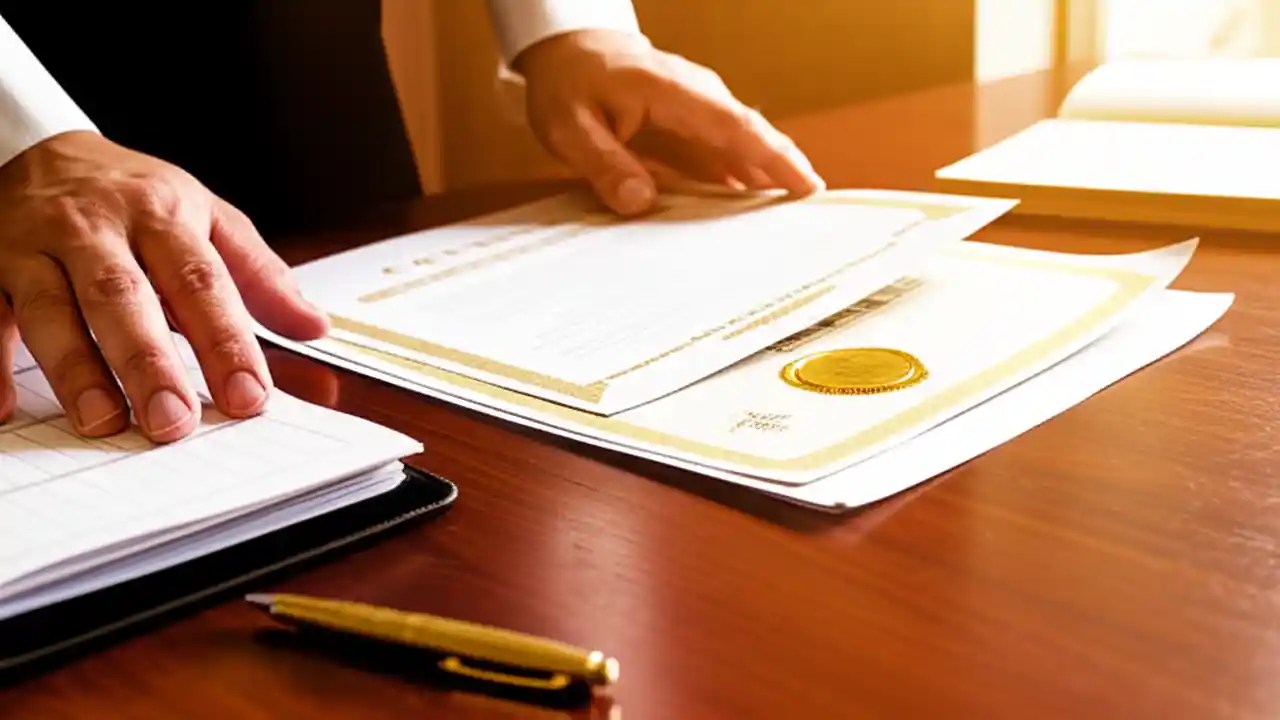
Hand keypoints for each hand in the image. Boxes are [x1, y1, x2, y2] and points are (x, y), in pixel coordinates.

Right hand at [0, 131, 328, 441]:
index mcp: (162, 215)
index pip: (201, 282)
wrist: (37, 147)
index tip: (249, 396)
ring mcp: (34, 244)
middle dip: (149, 362)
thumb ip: (260, 275)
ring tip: (104, 421)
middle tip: (174, 421)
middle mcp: (97, 226)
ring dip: (77, 370)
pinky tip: (4, 406)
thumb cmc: (134, 196)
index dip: (227, 342)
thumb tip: (314, 327)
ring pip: (53, 307)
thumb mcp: (206, 218)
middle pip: (124, 296)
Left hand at [514, 29, 824, 215]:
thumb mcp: (569, 126)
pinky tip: (749, 221)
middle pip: (753, 139)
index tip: (807, 188)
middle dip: (786, 177)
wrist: (570, 52)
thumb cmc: (569, 85)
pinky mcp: (694, 127)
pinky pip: (727, 157)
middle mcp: (698, 97)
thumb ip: (604, 163)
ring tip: (789, 233)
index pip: (735, 127)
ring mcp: (700, 111)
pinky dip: (742, 185)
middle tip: (812, 225)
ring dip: (768, 187)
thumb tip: (640, 201)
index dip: (773, 159)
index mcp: (673, 91)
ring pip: (744, 150)